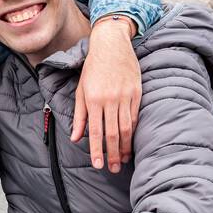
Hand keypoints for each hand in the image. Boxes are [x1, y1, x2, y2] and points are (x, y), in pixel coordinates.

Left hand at [71, 15, 140, 173]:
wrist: (111, 43)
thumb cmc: (93, 68)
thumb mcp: (81, 90)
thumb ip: (79, 116)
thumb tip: (76, 138)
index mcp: (94, 99)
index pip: (96, 132)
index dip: (97, 151)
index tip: (98, 166)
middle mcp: (110, 99)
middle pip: (113, 133)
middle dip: (113, 154)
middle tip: (113, 169)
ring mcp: (125, 96)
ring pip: (126, 127)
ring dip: (125, 146)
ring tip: (123, 159)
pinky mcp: (136, 92)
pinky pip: (135, 116)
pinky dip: (133, 131)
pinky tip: (130, 141)